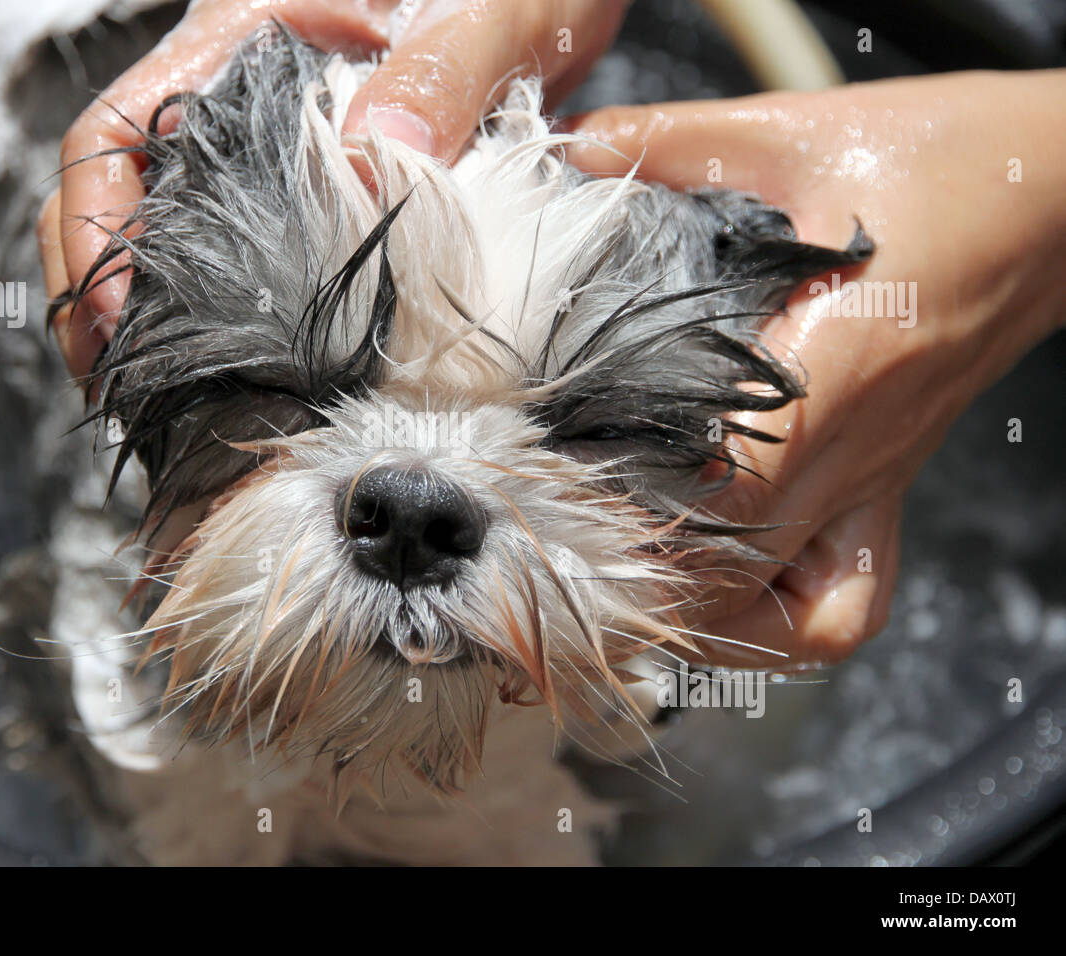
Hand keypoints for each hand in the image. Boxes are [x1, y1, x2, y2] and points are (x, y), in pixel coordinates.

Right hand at [38, 0, 627, 384]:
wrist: (557, 2)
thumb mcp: (492, 12)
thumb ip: (443, 70)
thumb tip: (374, 153)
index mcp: (245, 39)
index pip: (115, 130)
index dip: (91, 227)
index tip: (112, 318)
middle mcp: (239, 100)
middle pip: (121, 200)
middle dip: (103, 299)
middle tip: (121, 394)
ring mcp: (273, 153)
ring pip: (175, 239)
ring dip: (157, 320)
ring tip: (163, 408)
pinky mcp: (316, 198)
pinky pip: (249, 260)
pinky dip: (230, 321)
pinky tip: (244, 381)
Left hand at [562, 69, 1065, 668]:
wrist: (1059, 196)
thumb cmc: (955, 163)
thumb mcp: (802, 134)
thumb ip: (678, 142)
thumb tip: (582, 143)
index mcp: (839, 365)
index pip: (731, 493)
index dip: (638, 519)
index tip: (555, 503)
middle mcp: (859, 447)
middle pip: (744, 576)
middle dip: (642, 583)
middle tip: (557, 551)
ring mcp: (877, 480)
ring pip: (802, 617)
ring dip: (711, 619)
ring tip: (633, 585)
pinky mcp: (884, 485)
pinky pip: (845, 602)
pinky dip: (780, 619)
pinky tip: (728, 588)